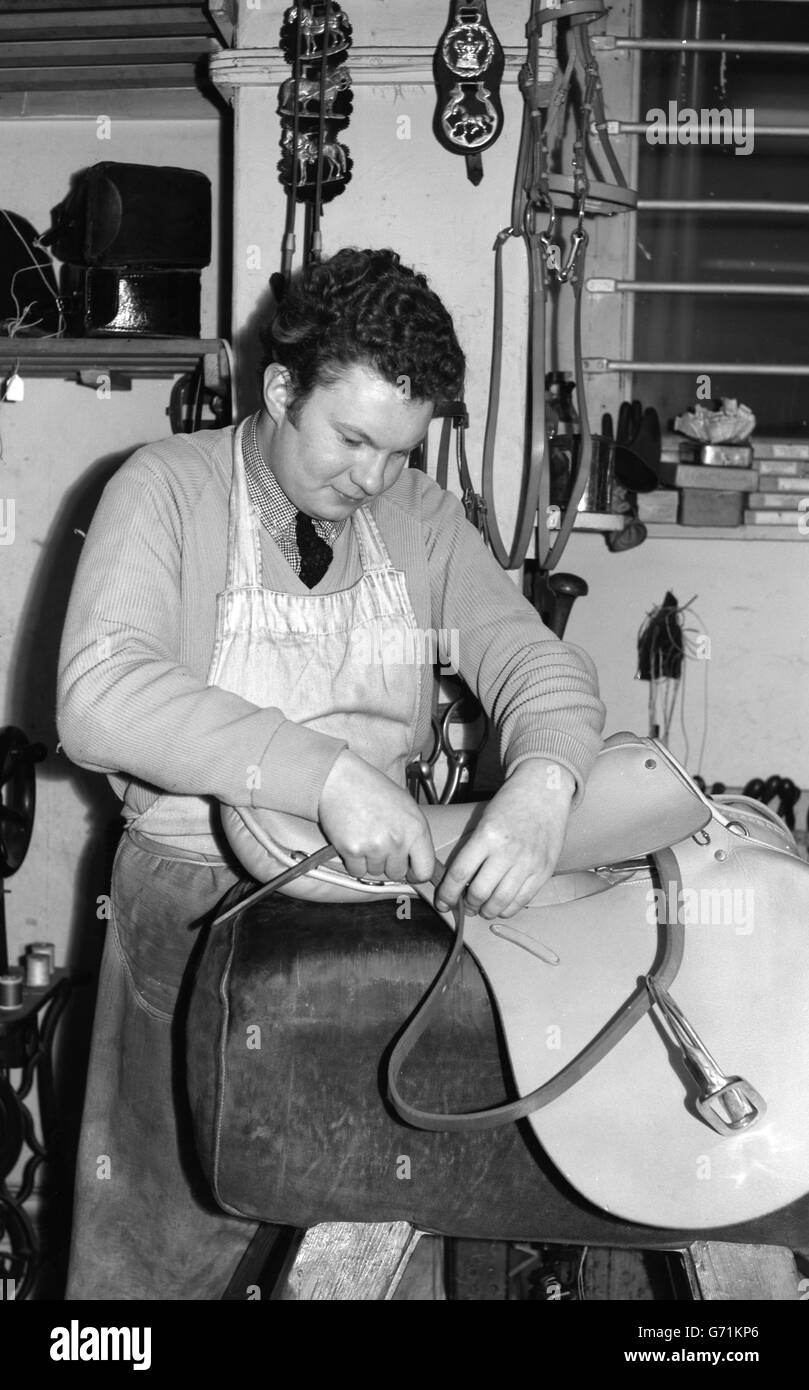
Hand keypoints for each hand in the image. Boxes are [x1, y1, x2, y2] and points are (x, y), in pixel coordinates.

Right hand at [319, 749, 434, 883]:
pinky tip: (353, 840)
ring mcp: (375, 847)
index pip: (425, 869)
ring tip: (365, 836)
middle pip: (397, 873)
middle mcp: (398, 840)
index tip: (410, 871)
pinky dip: (354, 861)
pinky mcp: (353, 850)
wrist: (341, 780)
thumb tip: (418, 860)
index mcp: (417, 828)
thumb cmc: (373, 790)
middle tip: (379, 843)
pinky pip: (357, 870)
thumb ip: (414, 835)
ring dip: (370, 861)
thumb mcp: (406, 807)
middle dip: (389, 863)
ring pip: (376, 872)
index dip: (417, 873)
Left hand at [434, 759, 574, 918]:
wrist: (543, 791)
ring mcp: (528, 863)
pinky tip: (501, 907)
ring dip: (486, 910)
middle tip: (464, 905)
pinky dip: (508, 909)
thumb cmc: (510, 804)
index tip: (442, 902)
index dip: (447, 894)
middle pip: (479, 892)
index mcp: (487, 835)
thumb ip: (472, 850)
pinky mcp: (544, 871)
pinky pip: (522, 900)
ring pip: (500, 901)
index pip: (459, 874)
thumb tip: (458, 881)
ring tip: (482, 909)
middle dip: (467, 905)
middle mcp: (507, 851)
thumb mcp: (483, 820)